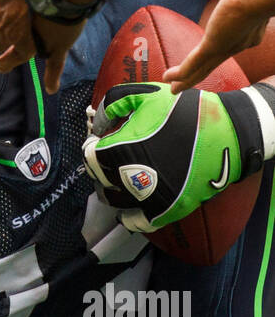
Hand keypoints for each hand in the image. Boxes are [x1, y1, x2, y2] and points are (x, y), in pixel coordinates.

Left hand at [82, 82, 244, 231]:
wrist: (227, 133)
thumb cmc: (184, 111)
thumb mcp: (144, 94)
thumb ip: (112, 105)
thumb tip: (97, 125)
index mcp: (121, 150)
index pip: (89, 159)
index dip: (91, 149)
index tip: (98, 144)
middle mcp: (130, 178)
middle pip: (99, 180)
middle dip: (100, 168)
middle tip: (109, 159)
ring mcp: (149, 198)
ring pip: (114, 201)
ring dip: (111, 189)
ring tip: (119, 177)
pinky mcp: (167, 210)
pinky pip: (137, 222)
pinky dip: (129, 215)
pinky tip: (131, 203)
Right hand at [164, 0, 274, 90]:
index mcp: (249, 26)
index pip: (231, 41)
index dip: (218, 48)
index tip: (208, 51)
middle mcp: (239, 42)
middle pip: (214, 62)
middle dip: (199, 73)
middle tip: (184, 82)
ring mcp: (226, 47)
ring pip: (202, 67)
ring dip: (187, 79)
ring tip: (173, 89)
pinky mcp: (213, 47)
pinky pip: (193, 64)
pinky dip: (181, 73)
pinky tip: (169, 81)